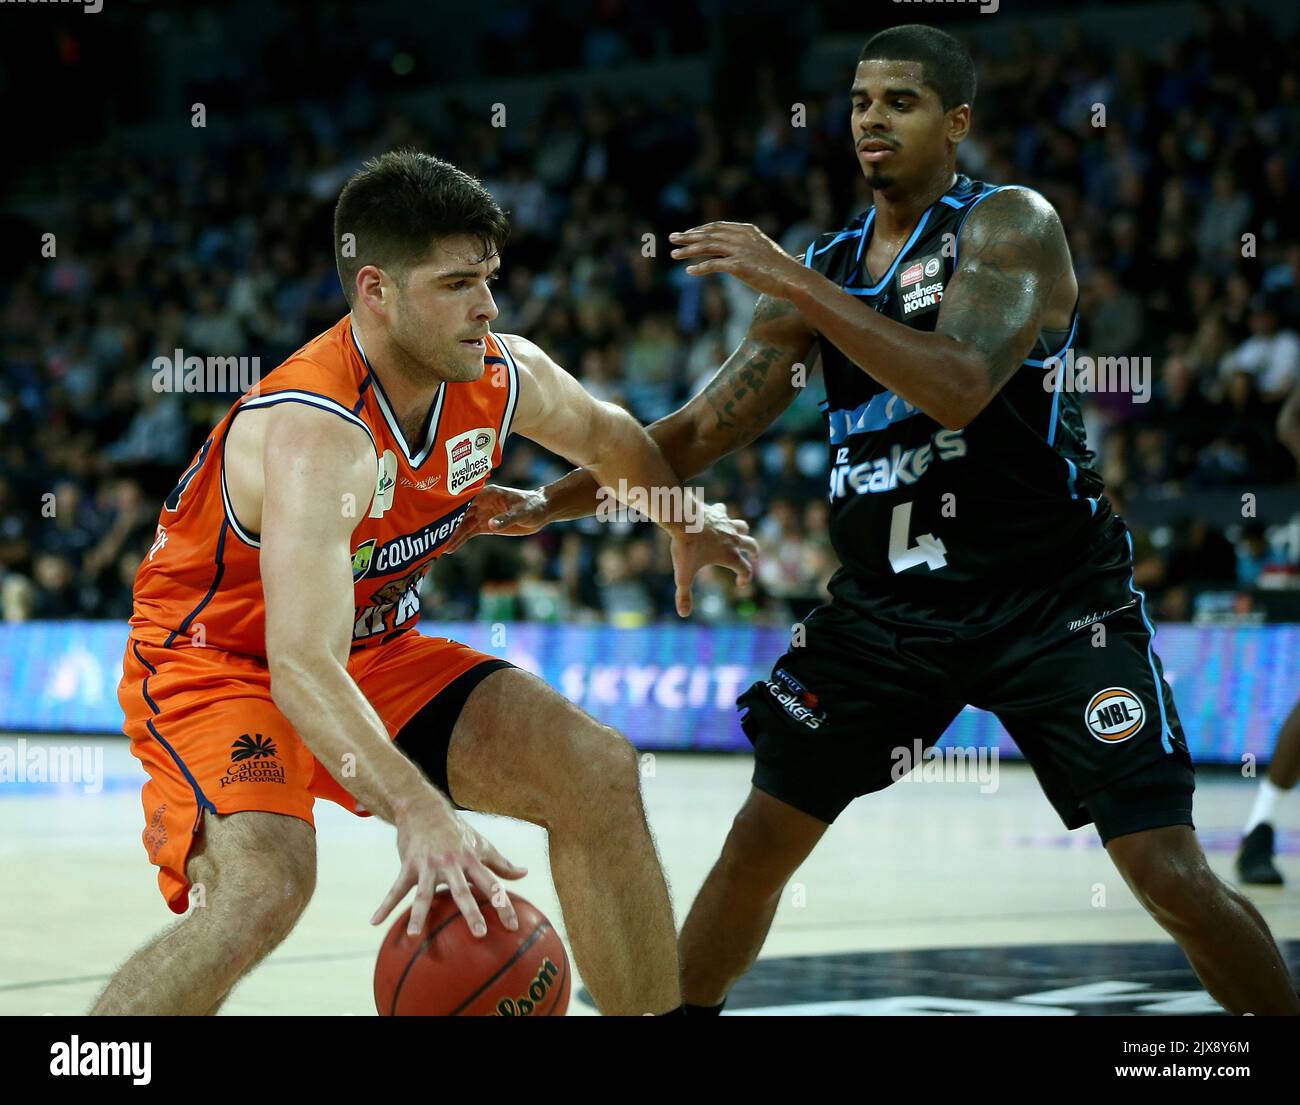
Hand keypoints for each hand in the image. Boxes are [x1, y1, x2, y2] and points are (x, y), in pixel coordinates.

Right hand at [371, 793, 527, 937]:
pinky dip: (385, 905)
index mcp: (471, 860)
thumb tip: (524, 874)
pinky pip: (396, 889)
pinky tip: (375, 922)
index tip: (513, 927)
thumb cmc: (457, 831)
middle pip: (462, 891)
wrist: (424, 808)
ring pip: (424, 893)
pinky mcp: (408, 865)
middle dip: (471, 912)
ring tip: (414, 935)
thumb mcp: (481, 844)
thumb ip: (501, 863)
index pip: (492, 885)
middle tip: (479, 933)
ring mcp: (428, 865)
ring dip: (418, 914)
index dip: (504, 905)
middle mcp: (452, 863)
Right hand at [441, 484, 548, 555]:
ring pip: (462, 525)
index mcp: (487, 493)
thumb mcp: (522, 512)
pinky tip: (450, 549)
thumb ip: (506, 518)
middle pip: (460, 514)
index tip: (438, 517)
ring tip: (439, 548)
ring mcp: (482, 514)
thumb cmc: (534, 506)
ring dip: (452, 536)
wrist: (542, 511)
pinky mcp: (486, 525)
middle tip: (434, 537)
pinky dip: (460, 540)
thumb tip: (490, 524)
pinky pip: (470, 533)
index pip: (464, 500)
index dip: (451, 508)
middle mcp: (481, 502)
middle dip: (447, 525)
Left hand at [668, 502, 758, 616]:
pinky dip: (722, 514)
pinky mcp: (717, 512)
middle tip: (755, 555)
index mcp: (730, 556)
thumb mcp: (683, 575)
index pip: (745, 570)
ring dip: (743, 531)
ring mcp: (726, 524)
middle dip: (754, 551)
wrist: (683, 519)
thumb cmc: (685, 547)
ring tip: (742, 533)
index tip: (740, 583)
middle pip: (751, 545)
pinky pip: (723, 511)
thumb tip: (683, 614)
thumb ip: (684, 595)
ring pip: (742, 526)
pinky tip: (717, 513)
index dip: (745, 578)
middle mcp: (733, 540)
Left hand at [669, 222, 807, 297]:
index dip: (699, 230)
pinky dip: (700, 268)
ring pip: (707, 247)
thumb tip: (732, 253)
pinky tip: (688, 272)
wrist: (792, 278)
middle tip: (672, 239)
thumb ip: (747, 246)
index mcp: (746, 230)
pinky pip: (713, 265)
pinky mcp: (739, 266)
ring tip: (674, 254)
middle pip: (708, 235)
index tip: (687, 234)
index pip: (717, 227)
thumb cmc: (779, 268)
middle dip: (688, 236)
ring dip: (688, 251)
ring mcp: (740, 250)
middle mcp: (741, 237)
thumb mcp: (762, 251)